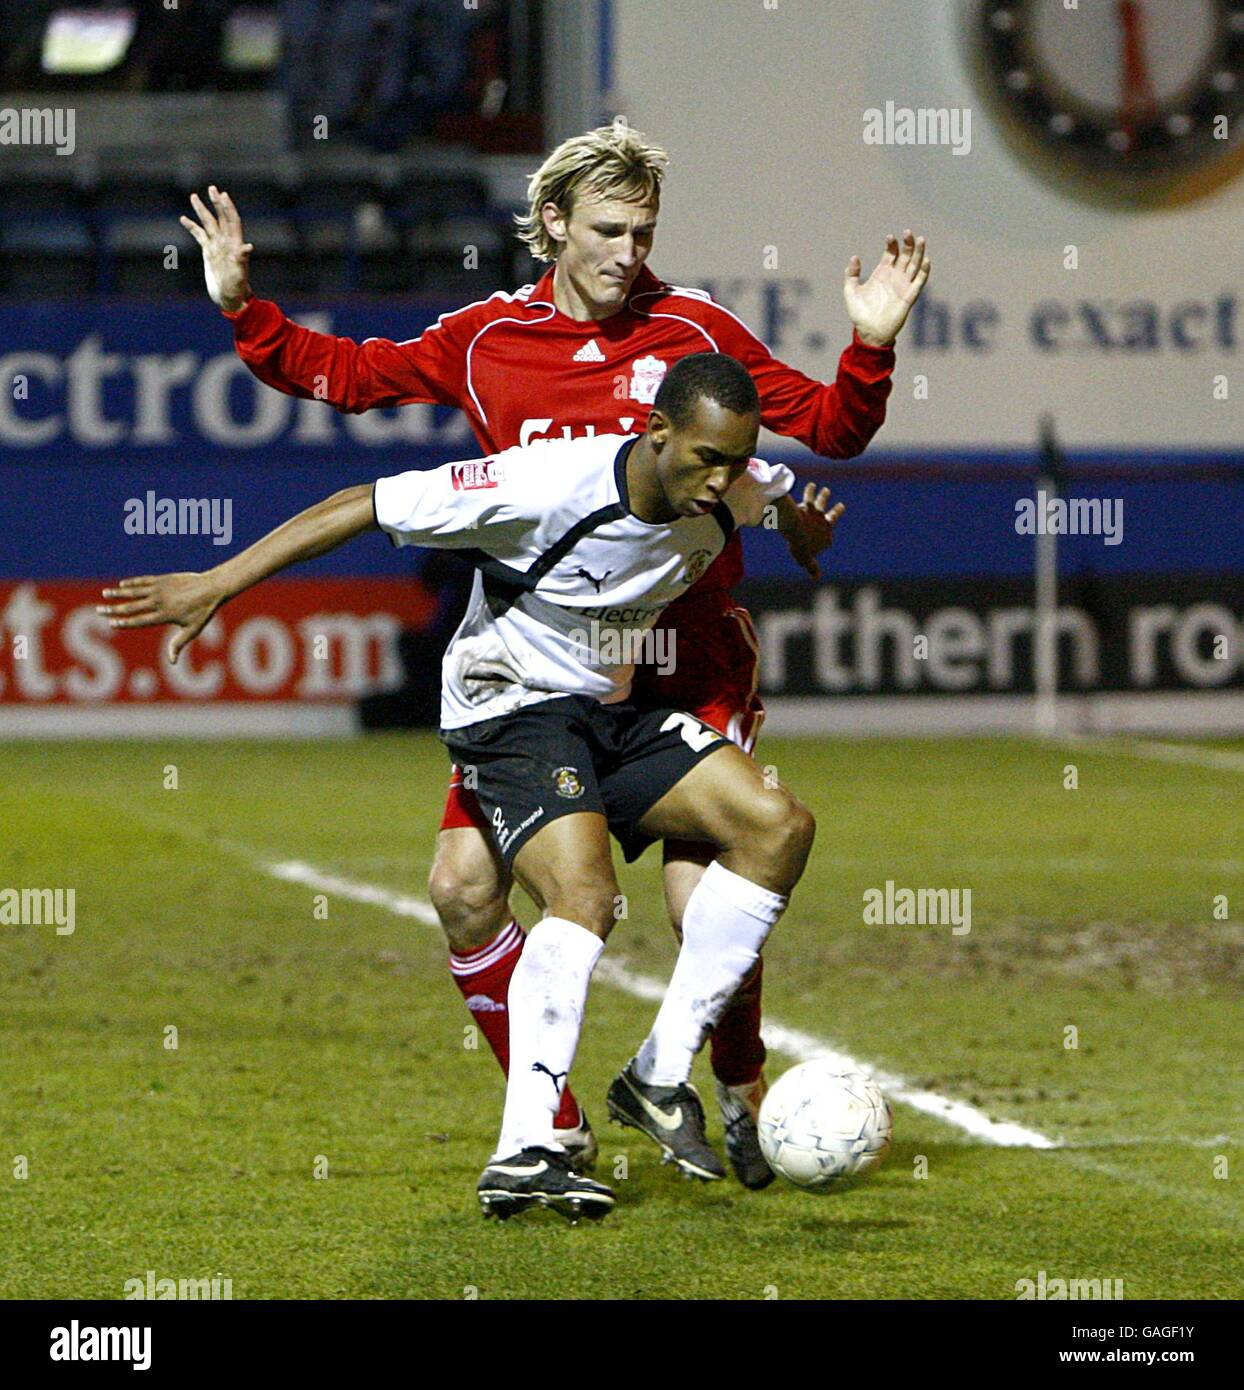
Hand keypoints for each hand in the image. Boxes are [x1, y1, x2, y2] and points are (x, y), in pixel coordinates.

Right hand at [97, 572, 224, 664]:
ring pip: (134, 591)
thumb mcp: (193, 630)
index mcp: (164, 616)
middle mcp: (159, 602)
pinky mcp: (163, 579)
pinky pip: (144, 581)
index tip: (111, 623)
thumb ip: (179, 644)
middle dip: (114, 609)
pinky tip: (122, 584)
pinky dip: (132, 582)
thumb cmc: (203, 612)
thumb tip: (172, 662)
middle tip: (99, 610)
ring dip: (118, 593)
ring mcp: (160, 589)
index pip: (140, 620)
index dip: (124, 622)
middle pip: (131, 607)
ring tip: (104, 594)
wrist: (212, 588)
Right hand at [180, 185, 253, 311]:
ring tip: (194, 196)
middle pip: (220, 218)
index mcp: (234, 244)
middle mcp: (226, 242)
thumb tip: (248, 246)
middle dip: (216, 203)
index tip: (223, 195)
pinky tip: (183, 218)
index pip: (232, 221)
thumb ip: (242, 259)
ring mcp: (217, 246)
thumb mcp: (240, 274)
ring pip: (208, 223)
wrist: (229, 298)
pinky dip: (191, 227)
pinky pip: (199, 235)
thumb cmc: (237, 288)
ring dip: (202, 210)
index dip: (228, 208)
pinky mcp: (208, 252)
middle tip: (212, 188)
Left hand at [782, 484, 844, 579]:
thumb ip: (812, 566)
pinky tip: (811, 485)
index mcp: (827, 538)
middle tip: (841, 506)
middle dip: (837, 511)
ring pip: (822, 503)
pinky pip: (809, 497)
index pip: (826, 539)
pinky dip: (810, 491)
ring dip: (824, 496)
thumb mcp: (806, 559)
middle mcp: (825, 524)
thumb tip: (817, 577)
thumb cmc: (801, 548)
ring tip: (826, 490)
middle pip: (832, 516)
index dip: (823, 541)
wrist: (797, 532)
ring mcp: (817, 514)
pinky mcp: (808, 506)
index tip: (822, 542)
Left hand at [843, 229, 929, 346]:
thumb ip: (851, 275)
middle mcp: (895, 277)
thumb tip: (854, 257)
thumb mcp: (851, 291)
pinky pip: (919, 281)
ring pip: (915, 264)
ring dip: (919, 252)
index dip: (892, 244)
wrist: (869, 332)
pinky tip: (926, 260)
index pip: (891, 253)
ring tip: (920, 239)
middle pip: (906, 255)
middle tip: (908, 232)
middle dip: (908, 243)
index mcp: (882, 273)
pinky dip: (924, 271)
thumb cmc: (860, 314)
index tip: (890, 237)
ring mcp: (903, 285)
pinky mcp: (910, 296)